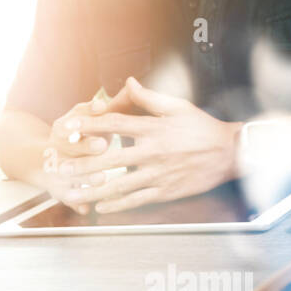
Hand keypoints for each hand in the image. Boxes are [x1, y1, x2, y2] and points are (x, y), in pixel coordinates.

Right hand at [36, 98, 115, 214]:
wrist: (46, 161)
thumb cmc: (83, 135)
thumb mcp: (93, 118)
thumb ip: (111, 105)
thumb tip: (131, 85)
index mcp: (61, 128)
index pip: (70, 120)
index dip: (84, 116)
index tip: (101, 109)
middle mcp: (54, 148)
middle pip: (66, 147)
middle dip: (84, 146)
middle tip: (103, 144)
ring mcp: (55, 170)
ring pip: (67, 174)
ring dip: (83, 176)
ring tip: (102, 179)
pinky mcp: (58, 190)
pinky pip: (66, 198)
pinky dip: (76, 204)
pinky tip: (87, 209)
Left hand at [52, 76, 242, 213]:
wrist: (229, 153)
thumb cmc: (202, 128)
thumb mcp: (178, 107)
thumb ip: (150, 97)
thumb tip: (129, 82)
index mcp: (154, 129)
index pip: (116, 124)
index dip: (91, 124)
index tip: (70, 126)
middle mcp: (153, 152)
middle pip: (111, 158)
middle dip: (84, 164)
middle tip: (61, 168)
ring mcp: (158, 173)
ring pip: (120, 184)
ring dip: (94, 191)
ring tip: (74, 194)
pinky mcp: (165, 190)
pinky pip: (137, 200)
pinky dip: (117, 205)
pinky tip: (100, 209)